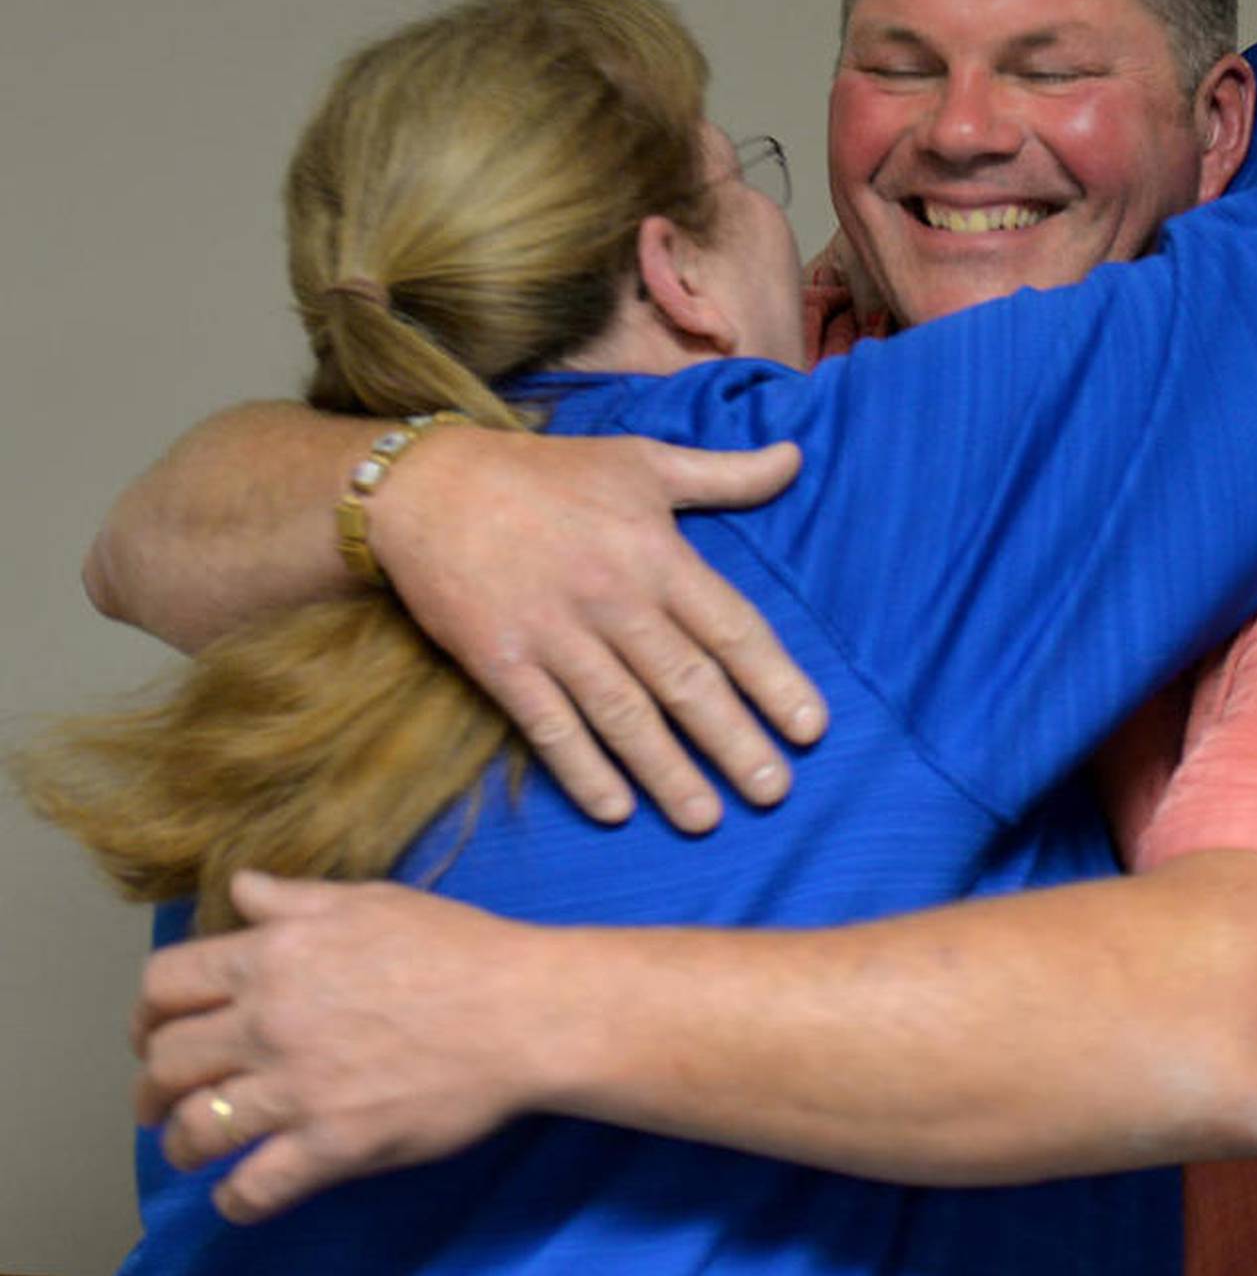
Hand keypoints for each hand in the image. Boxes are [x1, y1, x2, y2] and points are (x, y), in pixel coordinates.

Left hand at [133, 873, 562, 1222]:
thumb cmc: (457, 948)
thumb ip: (294, 900)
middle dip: (153, 1086)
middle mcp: (271, 1021)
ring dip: (183, 1143)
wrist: (523, 1012)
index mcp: (275, 956)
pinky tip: (241, 1193)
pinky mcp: (333, 1146)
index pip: (166, 983)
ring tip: (194, 1147)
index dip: (149, 1013)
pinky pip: (254, 1188)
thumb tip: (241, 887)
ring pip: (196, 1129)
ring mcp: (299, 1088)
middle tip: (163, 1099)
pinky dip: (235, 1199)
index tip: (156, 1032)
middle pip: (167, 1062)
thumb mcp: (371, 901)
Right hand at [369, 425, 826, 831]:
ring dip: (668, 771)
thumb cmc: (546, 473)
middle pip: (686, 682)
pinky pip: (550, 727)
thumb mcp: (642, 459)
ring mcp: (554, 633)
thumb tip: (796, 457)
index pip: (730, 628)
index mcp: (655, 551)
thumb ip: (724, 472)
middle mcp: (612, 597)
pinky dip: (582, 771)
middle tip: (773, 792)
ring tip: (706, 818)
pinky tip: (616, 810)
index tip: (810, 730)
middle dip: (734, 742)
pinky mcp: (500, 661)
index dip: (774, 681)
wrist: (428, 486)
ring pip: (624, 715)